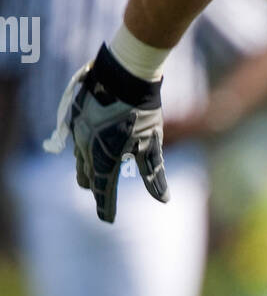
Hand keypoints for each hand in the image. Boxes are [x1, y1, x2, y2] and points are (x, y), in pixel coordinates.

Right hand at [58, 44, 169, 222]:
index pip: (102, 192)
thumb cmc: (142, 111)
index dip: (106, 208)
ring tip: (95, 174)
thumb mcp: (152, 144)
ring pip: (79, 160)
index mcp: (103, 161)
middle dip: (95, 188)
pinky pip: (76, 141)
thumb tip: (164, 200)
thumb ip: (155, 174)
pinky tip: (91, 145)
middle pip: (86, 179)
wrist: (122, 74)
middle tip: (102, 197)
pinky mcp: (73, 119)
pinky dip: (84, 148)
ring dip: (88, 168)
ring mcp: (76, 134)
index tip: (108, 220)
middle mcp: (85, 150)